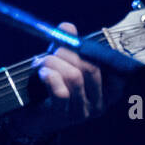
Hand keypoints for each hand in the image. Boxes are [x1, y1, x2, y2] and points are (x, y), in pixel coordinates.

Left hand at [2, 22, 123, 140]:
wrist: (31, 117)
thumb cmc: (52, 87)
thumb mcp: (63, 63)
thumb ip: (68, 45)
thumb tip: (67, 27)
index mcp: (109, 89)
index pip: (113, 65)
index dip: (94, 49)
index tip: (76, 42)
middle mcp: (101, 102)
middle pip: (90, 67)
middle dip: (67, 53)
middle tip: (52, 51)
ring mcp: (83, 111)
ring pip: (74, 77)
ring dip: (53, 62)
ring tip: (41, 62)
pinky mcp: (64, 116)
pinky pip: (61, 92)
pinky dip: (49, 76)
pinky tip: (41, 73)